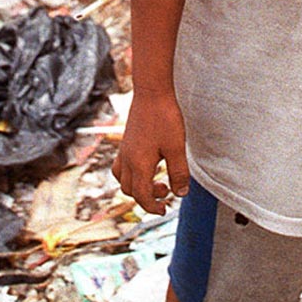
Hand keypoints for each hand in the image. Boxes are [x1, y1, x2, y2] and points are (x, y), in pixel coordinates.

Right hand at [112, 89, 188, 214]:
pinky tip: (148, 164)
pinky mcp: (126, 141)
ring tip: (156, 179)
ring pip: (122, 178)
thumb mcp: (177, 148)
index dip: (153, 207)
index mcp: (139, 164)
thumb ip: (178, 173)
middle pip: (130, 190)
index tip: (165, 209)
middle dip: (146, 197)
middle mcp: (127, 159)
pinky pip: (121, 165)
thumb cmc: (164, 118)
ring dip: (137, 186)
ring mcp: (124, 150)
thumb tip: (181, 194)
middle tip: (166, 191)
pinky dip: (131, 173)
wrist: (151, 92)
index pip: (142, 196)